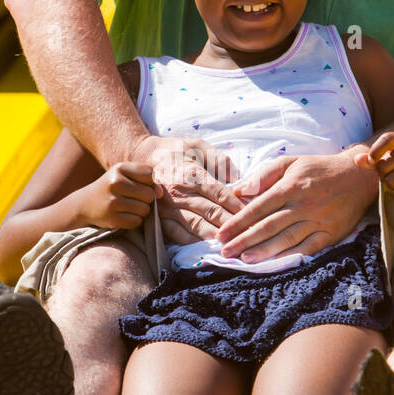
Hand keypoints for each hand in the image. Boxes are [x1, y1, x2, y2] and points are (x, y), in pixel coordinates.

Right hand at [78, 162, 158, 229]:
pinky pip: (136, 222)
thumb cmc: (112, 188)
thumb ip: (146, 180)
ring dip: (141, 211)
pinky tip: (124, 216)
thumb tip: (160, 193)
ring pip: (144, 210)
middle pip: (149, 194)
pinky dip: (134, 221)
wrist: (85, 204)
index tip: (139, 185)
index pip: (150, 174)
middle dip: (146, 199)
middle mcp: (115, 182)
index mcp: (119, 168)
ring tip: (128, 207)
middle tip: (133, 199)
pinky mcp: (111, 218)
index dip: (149, 182)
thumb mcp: (125, 176)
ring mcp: (112, 201)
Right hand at [129, 135, 244, 244]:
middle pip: (211, 212)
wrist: (140, 158)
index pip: (220, 193)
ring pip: (196, 226)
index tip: (254, 214)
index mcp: (191, 173)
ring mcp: (169, 208)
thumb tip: (238, 178)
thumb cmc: (174, 152)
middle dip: (232, 224)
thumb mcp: (196, 146)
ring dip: (216, 236)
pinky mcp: (160, 219)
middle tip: (250, 233)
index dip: (238, 205)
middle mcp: (180, 192)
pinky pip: (178, 235)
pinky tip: (207, 249)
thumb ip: (218, 159)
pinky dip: (194, 243)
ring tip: (233, 244)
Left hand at [218, 151, 378, 262]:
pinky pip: (308, 249)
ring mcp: (317, 221)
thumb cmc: (318, 168)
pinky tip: (276, 264)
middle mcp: (302, 205)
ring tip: (244, 260)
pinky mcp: (331, 234)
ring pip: (286, 240)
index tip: (221, 234)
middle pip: (268, 226)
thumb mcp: (291, 162)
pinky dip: (291, 257)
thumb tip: (239, 190)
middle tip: (225, 252)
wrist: (358, 177)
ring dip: (264, 252)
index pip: (258, 208)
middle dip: (244, 241)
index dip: (238, 222)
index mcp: (290, 186)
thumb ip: (263, 175)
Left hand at [355, 132, 393, 200]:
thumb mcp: (387, 159)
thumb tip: (357, 159)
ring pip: (391, 181)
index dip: (375, 151)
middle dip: (383, 175)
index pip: (387, 139)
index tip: (372, 161)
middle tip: (393, 174)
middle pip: (383, 167)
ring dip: (391, 186)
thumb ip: (371, 159)